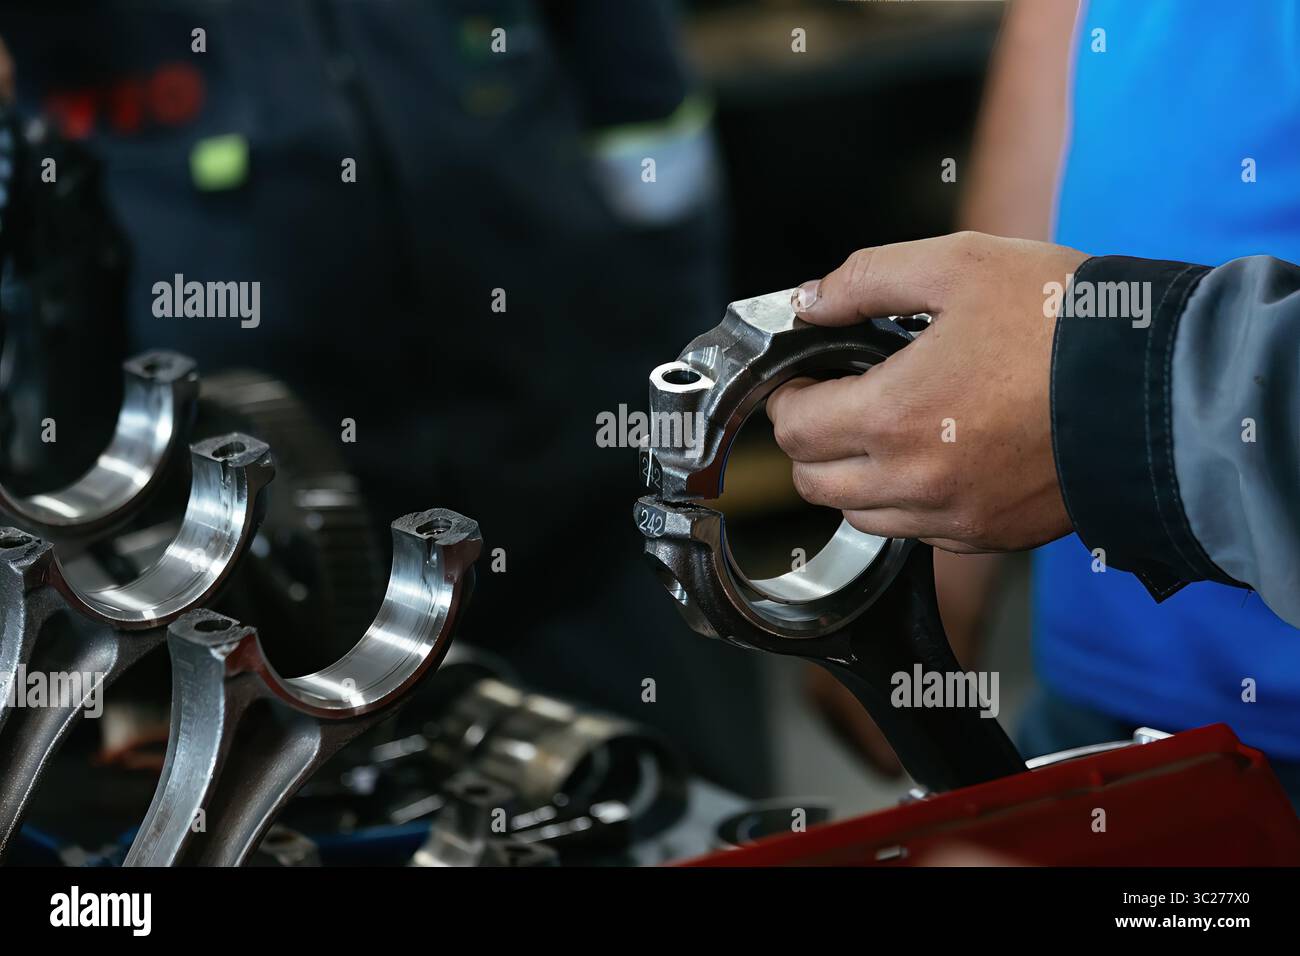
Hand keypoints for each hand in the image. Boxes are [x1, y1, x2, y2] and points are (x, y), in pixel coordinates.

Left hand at [766, 231, 1087, 552]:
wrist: (1158, 387)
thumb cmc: (1062, 322)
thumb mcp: (959, 265)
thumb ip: (867, 278)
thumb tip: (809, 300)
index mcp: (892, 415)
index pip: (795, 429)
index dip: (789, 399)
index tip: (807, 377)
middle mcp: (914, 481)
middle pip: (815, 483)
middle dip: (811, 441)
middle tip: (838, 400)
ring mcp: (953, 517)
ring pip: (860, 515)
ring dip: (854, 477)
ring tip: (888, 428)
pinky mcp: (990, 536)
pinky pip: (918, 533)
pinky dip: (908, 502)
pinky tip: (936, 458)